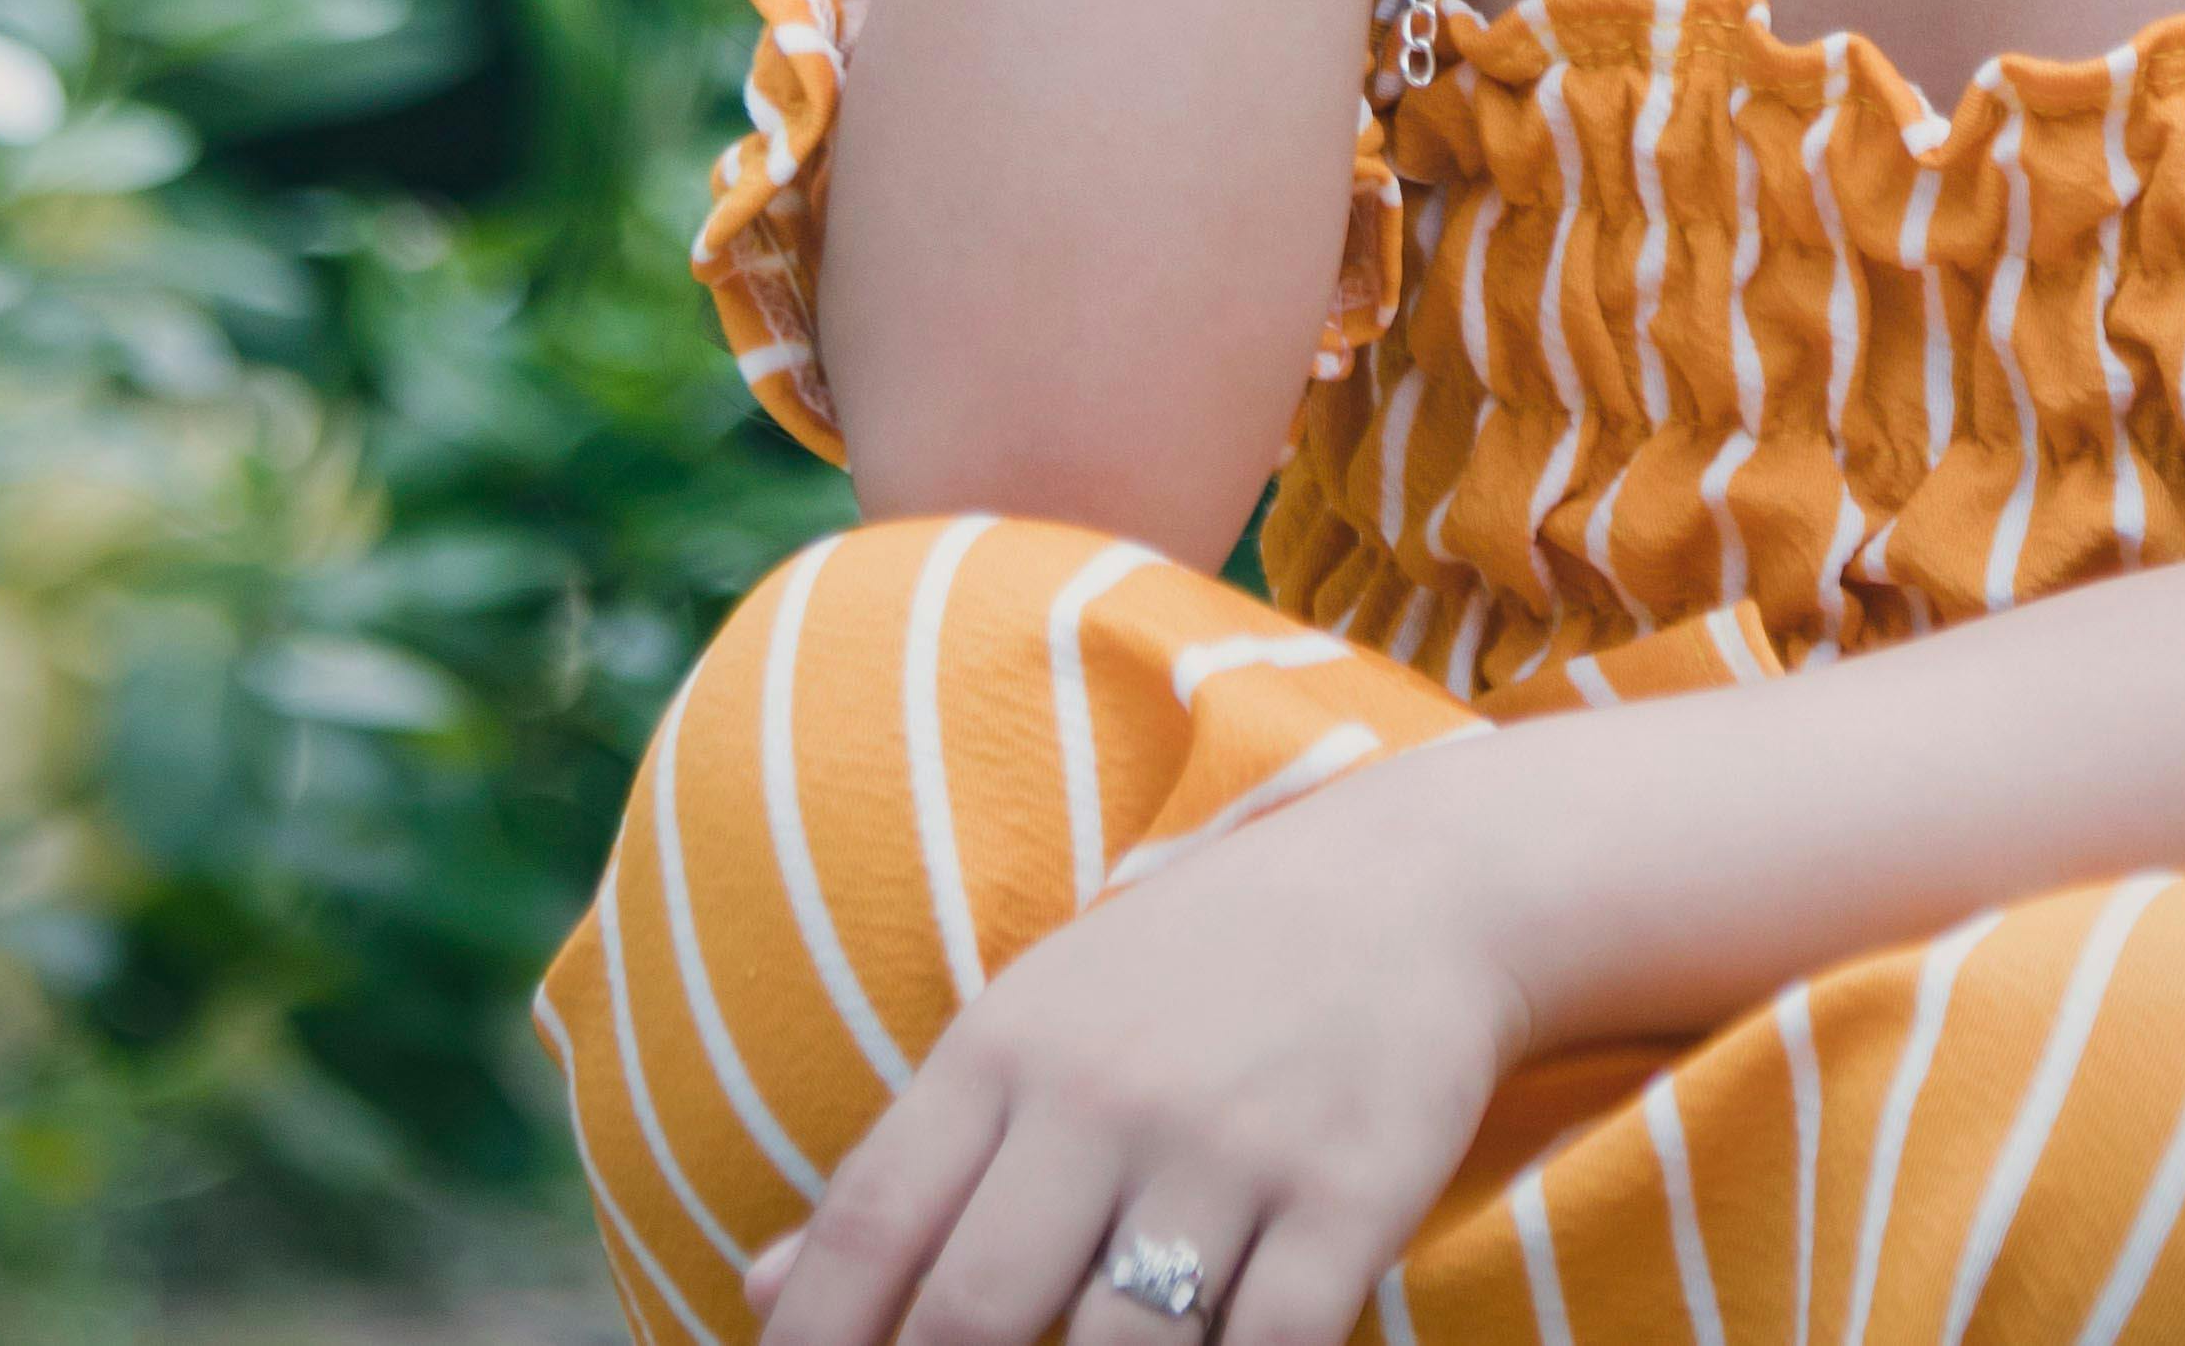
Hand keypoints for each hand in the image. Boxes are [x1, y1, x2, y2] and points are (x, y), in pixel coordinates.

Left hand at [742, 755, 1521, 1345]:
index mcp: (1008, 1046)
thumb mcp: (1038, 1024)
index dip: (811, 1339)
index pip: (870, 1222)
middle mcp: (1102, 1095)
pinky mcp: (1342, 1199)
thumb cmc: (1200, 971)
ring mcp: (1226, 1148)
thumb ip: (913, 1157)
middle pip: (973, 1314)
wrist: (1418, 885)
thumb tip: (766, 1285)